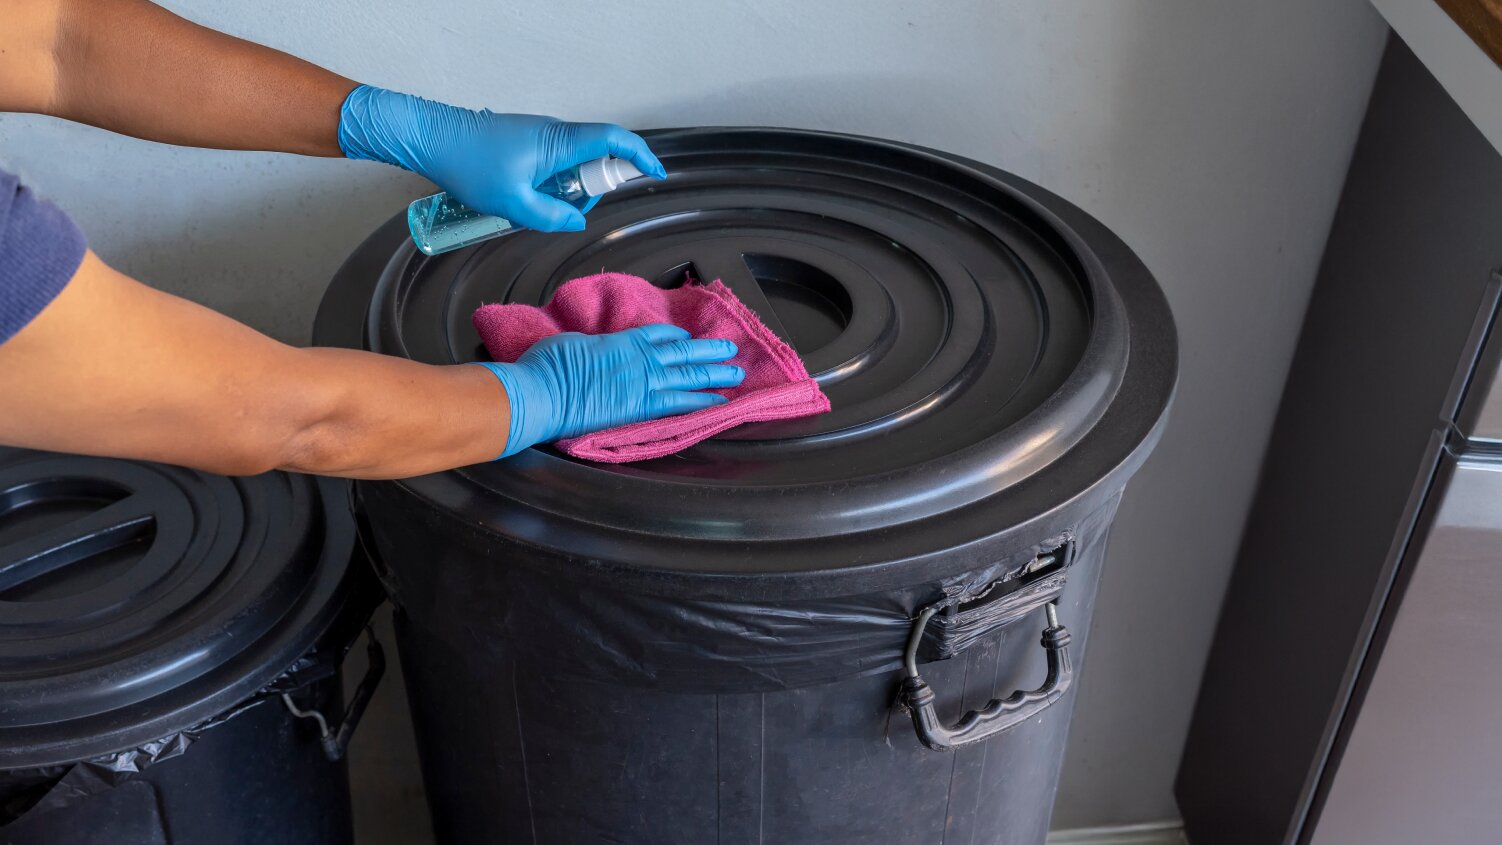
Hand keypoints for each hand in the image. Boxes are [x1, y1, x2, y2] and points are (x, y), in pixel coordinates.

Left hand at [337, 85, 665, 231]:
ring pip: (572, 165)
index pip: (613, 140)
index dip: (639, 155)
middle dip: (591, 189)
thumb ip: (551, 216)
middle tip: (565, 211)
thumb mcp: (512, 203)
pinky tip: (522, 199)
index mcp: (559, 143)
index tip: (655, 173)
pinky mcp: (527, 142)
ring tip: (530, 206)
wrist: (430, 137)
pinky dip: (550, 184)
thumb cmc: (468, 164)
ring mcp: (540, 136)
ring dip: (566, 190)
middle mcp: (555, 133)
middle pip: (595, 158)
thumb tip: (576, 220)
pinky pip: (553, 164)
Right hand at [477, 325, 743, 458]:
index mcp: (621, 341)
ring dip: (715, 373)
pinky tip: (719, 402)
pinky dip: (702, 401)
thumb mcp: (573, 343)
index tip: (687, 337)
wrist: (542, 393)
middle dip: (708, 351)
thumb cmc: (548, 366)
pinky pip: (681, 403)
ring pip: (689, 375)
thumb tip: (598, 351)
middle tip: (730, 350)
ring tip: (736, 373)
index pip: (657, 335)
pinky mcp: (641, 408)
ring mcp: (643, 383)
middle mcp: (639, 359)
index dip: (676, 336)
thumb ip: (594, 347)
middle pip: (682, 353)